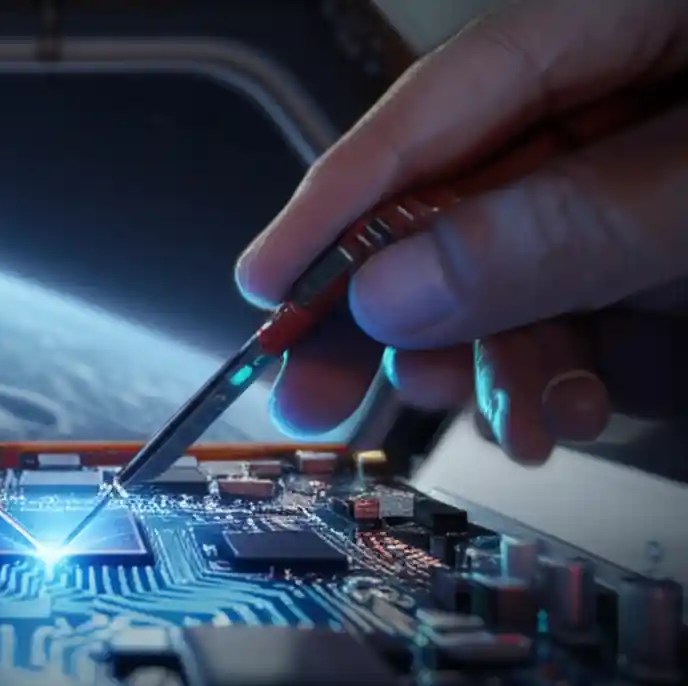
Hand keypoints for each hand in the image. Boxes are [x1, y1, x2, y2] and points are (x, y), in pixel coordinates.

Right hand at [235, 0, 687, 464]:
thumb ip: (552, 232)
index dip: (335, 201)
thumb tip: (397, 290)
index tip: (265, 281)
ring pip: (506, 276)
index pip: (429, 107)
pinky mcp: (658, 251)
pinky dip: (564, 372)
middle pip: (449, 202)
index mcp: (611, 22)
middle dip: (386, 313)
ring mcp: (633, 177)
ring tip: (503, 417)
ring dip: (491, 364)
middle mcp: (609, 99)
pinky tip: (567, 405)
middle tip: (314, 390)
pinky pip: (577, 311)